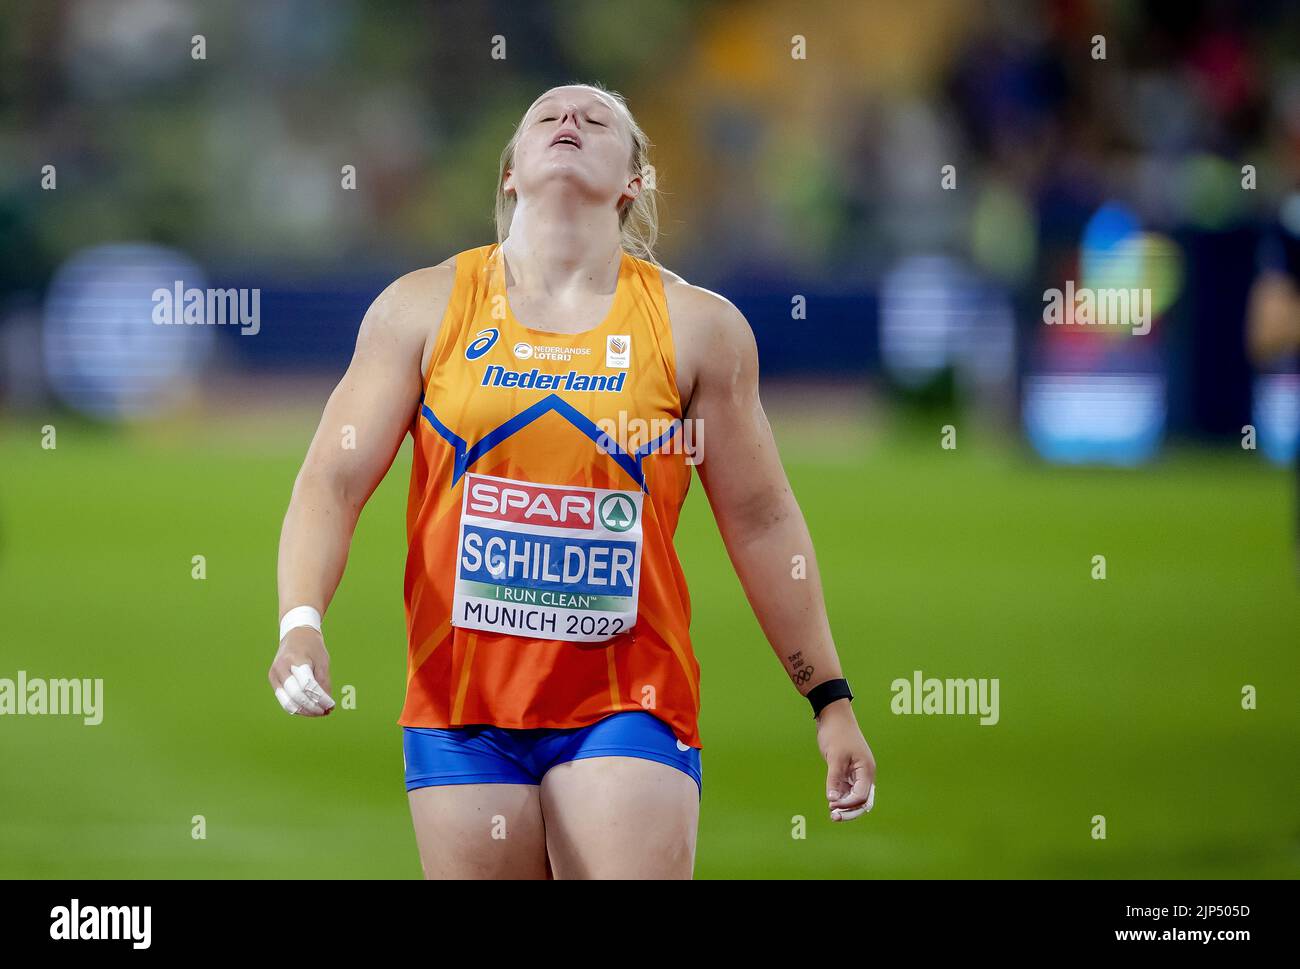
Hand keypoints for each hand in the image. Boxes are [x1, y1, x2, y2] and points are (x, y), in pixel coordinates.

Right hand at [268, 626, 334, 715]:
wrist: (295, 634)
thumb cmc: (312, 647)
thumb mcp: (323, 660)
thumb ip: (324, 682)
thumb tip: (327, 705)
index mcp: (295, 659)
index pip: (308, 685)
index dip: (320, 698)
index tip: (332, 705)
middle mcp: (281, 668)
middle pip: (296, 695)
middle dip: (312, 707)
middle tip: (326, 711)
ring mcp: (274, 675)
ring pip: (288, 702)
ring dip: (305, 711)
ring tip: (319, 712)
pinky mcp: (273, 680)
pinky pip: (284, 700)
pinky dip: (298, 707)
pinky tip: (310, 708)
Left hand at [815, 699, 874, 820]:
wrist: (833, 714)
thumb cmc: (837, 733)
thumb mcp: (835, 757)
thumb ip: (834, 780)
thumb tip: (833, 801)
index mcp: (867, 769)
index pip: (862, 795)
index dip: (849, 804)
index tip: (833, 805)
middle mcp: (864, 773)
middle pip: (863, 800)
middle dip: (850, 811)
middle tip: (834, 818)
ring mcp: (856, 772)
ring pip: (855, 796)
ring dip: (845, 806)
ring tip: (832, 814)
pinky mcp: (847, 770)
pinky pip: (847, 789)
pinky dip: (841, 797)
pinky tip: (831, 803)